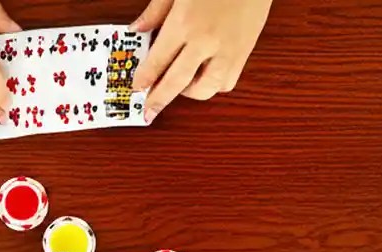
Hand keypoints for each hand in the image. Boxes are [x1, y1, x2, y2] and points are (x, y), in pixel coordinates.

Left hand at [131, 0, 272, 122]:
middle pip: (177, 82)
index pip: (158, 61)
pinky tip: (206, 76)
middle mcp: (205, 41)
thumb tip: (136, 28)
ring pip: (206, 88)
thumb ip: (156, 10)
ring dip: (189, 93)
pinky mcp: (244, 52)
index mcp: (185, 22)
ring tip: (180, 86)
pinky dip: (214, 85)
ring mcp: (227, 50)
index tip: (136, 88)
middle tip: (149, 111)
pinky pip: (228, 82)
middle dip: (159, 99)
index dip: (145, 78)